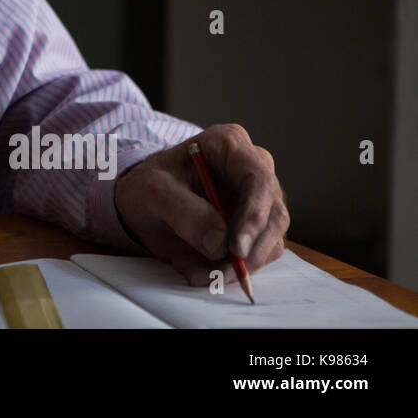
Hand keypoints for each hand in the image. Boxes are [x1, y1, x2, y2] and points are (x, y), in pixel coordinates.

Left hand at [113, 124, 289, 286]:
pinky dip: (230, 271)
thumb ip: (185, 212)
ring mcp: (259, 200)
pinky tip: (197, 269)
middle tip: (217, 274)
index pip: (259, 178)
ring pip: (270, 241)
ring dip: (237, 267)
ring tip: (194, 271)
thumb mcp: (154, 192)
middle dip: (249, 252)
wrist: (144, 201)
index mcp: (229, 145)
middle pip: (274, 215)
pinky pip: (257, 257)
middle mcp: (253, 169)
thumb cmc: (150, 185)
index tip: (236, 249)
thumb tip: (220, 243)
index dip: (255, 215)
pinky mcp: (256, 228)